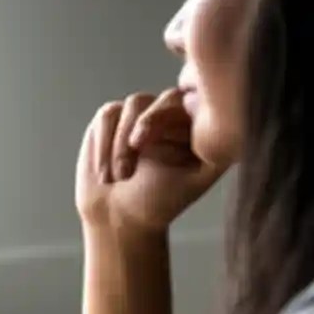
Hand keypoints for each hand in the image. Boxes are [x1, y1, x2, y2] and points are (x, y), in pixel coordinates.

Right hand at [75, 89, 224, 232]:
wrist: (117, 215)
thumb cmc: (159, 201)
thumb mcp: (197, 177)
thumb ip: (210, 145)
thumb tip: (205, 109)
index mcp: (196, 126)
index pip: (193, 100)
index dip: (169, 117)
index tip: (151, 144)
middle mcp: (171, 113)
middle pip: (165, 97)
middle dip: (144, 125)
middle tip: (134, 155)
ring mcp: (140, 113)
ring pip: (135, 103)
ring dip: (122, 143)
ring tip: (120, 176)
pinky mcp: (111, 119)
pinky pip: (107, 115)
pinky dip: (103, 145)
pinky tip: (105, 171)